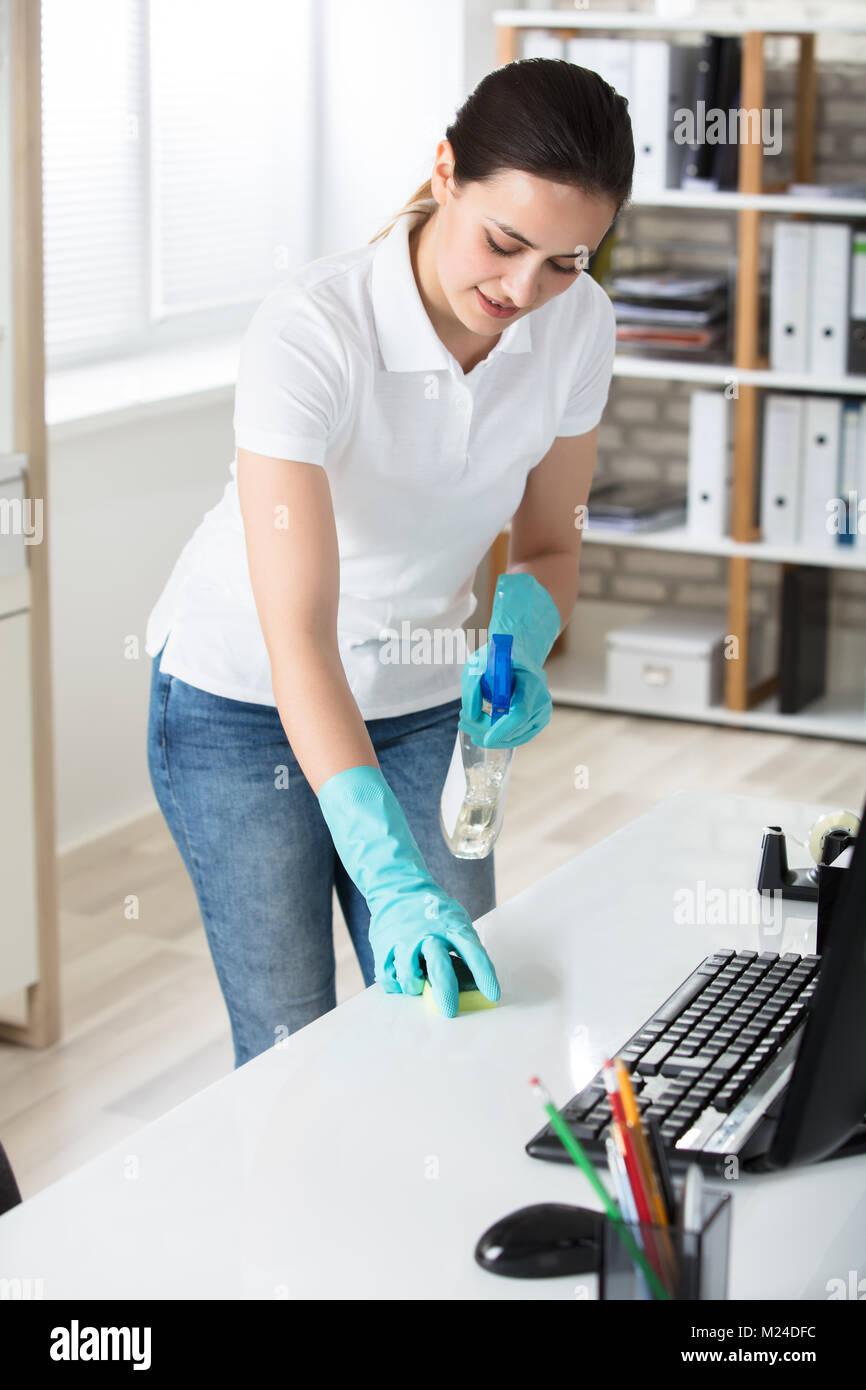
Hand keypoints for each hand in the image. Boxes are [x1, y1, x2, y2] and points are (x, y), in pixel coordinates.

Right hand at [370, 882, 498, 1016]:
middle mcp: (429, 934)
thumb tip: (473, 984)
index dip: (484, 975)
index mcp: (452, 927)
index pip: (473, 952)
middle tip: (450, 1010)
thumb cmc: (432, 912)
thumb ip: (462, 946)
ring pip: (408, 974)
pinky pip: (388, 976)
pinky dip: (396, 984)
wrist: (398, 887)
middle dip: (446, 992)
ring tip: (417, 987)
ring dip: (414, 987)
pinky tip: (401, 981)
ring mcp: (405, 940)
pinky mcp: (384, 946)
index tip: (493, 995)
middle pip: (439, 966)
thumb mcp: (454, 920)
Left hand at [459, 644, 551, 748]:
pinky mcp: (537, 723)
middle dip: (484, 729)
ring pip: (513, 737)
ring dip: (486, 735)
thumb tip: (471, 715)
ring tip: (466, 724)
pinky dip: (497, 738)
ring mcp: (542, 715)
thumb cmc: (500, 657)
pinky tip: (478, 734)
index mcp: (532, 682)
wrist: (520, 657)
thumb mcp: (480, 663)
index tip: (485, 740)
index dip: (503, 728)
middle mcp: (542, 701)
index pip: (520, 712)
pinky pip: (516, 737)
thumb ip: (473, 687)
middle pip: (514, 728)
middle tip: (462, 722)